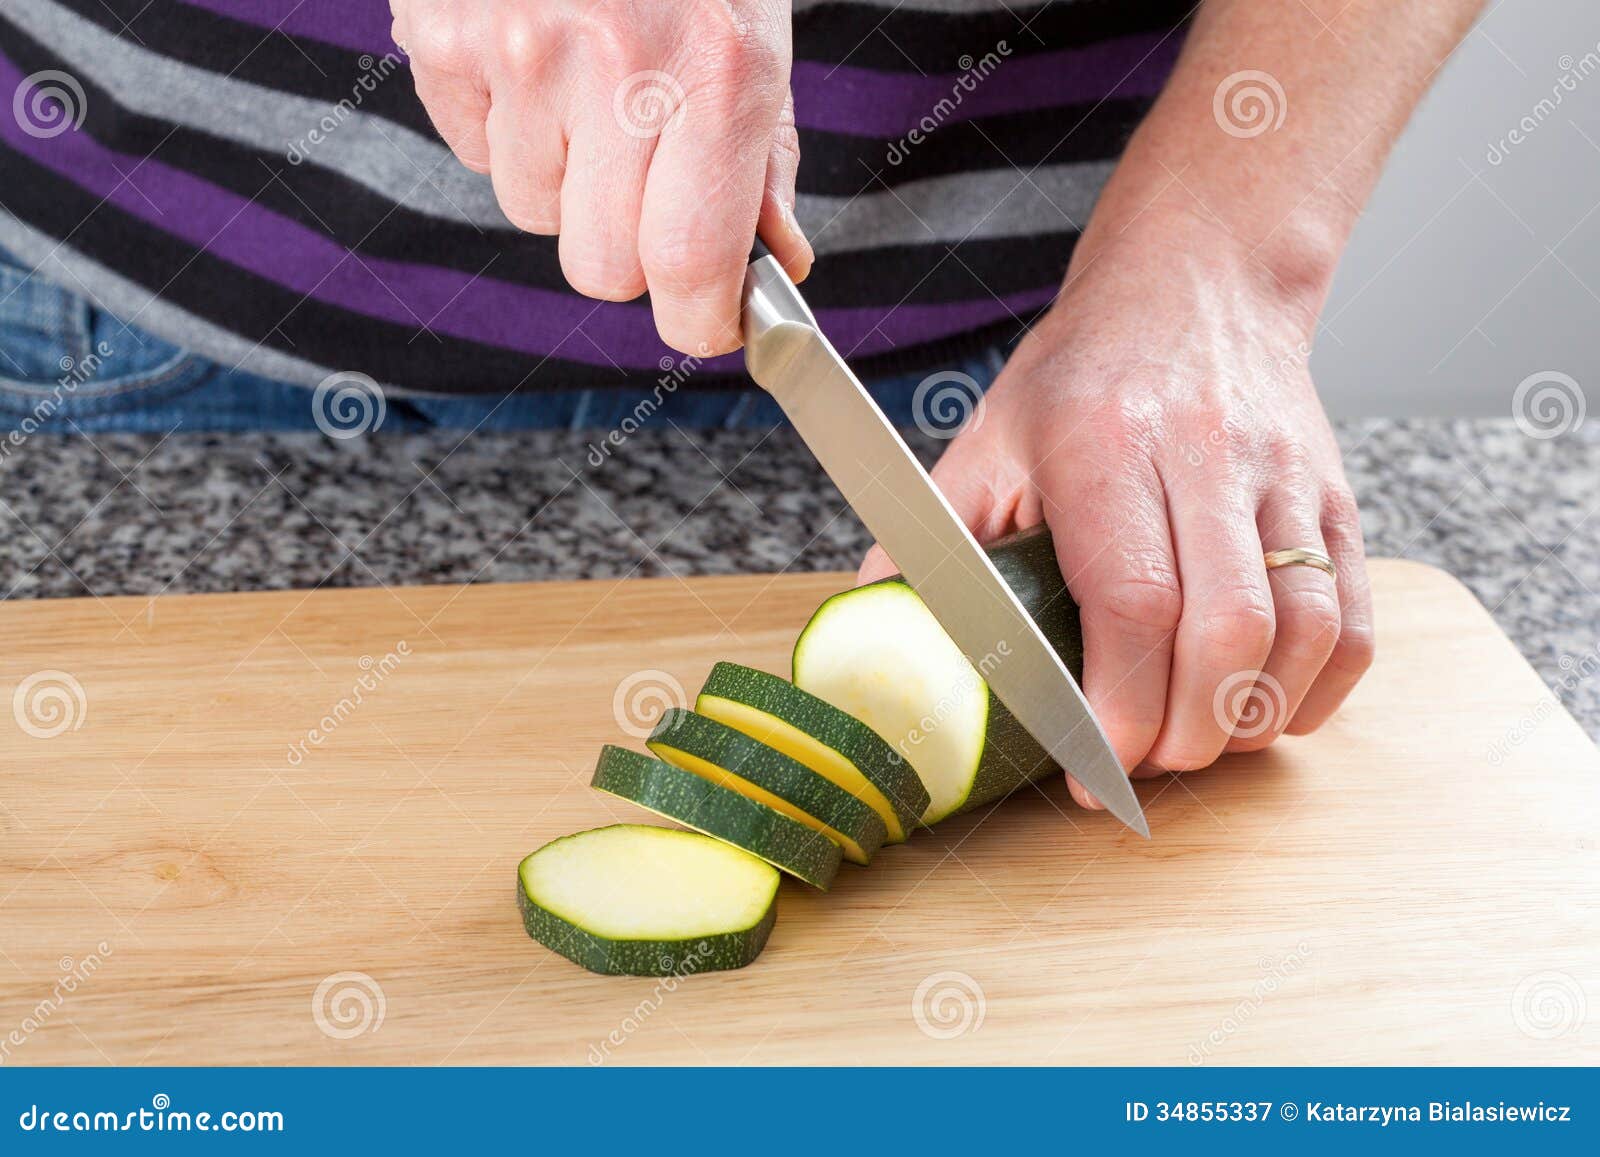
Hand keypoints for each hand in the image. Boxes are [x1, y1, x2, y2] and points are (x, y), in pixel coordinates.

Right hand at [392, 0, 811, 353]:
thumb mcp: (756, 38)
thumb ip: (762, 162)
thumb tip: (771, 268)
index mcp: (716, 71)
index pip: (691, 264)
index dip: (699, 319)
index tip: (706, 321)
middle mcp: (617, 67)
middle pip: (601, 267)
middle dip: (626, 249)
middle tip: (642, 184)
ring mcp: (519, 50)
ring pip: (533, 210)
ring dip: (562, 178)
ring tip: (584, 86)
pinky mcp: (442, 34)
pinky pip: (471, 149)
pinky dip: (503, 125)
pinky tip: (532, 55)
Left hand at [860, 215, 1373, 807]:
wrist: (1198, 283)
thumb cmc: (1085, 372)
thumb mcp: (987, 439)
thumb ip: (930, 538)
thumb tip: (874, 628)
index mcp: (1107, 444)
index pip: (1135, 599)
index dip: (1120, 704)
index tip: (1092, 765)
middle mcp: (1209, 457)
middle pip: (1227, 631)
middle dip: (1183, 732)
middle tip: (1139, 766)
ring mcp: (1287, 478)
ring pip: (1303, 632)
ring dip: (1249, 717)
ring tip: (1193, 739)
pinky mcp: (1339, 499)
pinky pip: (1352, 620)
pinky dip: (1315, 690)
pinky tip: (1258, 706)